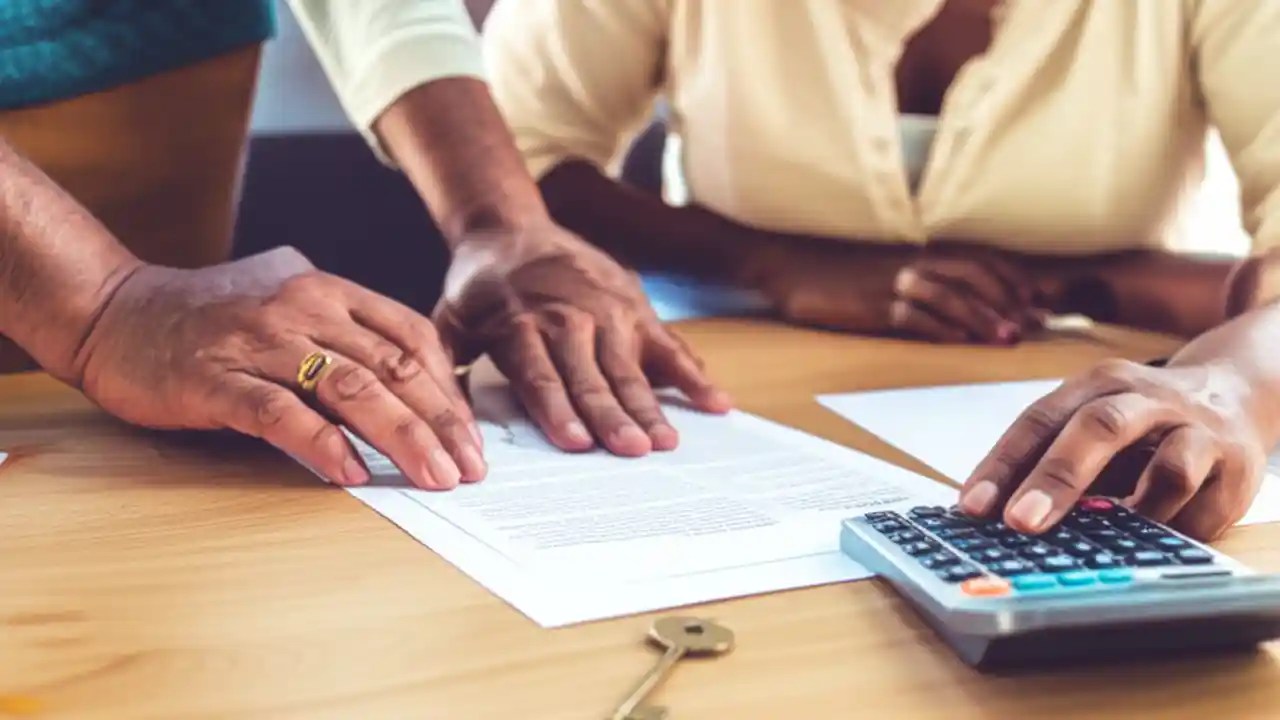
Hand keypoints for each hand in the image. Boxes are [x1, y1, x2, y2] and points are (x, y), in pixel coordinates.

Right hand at [73, 247, 482, 489]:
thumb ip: (344, 333)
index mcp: (328, 292)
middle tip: (472, 468)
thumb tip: (411, 383)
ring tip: (435, 477)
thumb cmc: (211, 318)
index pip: (411, 339)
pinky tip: (352, 474)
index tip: (473, 436)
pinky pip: (280, 413)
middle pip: (393, 368)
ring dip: (402, 437)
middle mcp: (302, 309)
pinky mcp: (216, 378)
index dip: (450, 391)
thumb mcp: (290, 305)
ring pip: (350, 389)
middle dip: (442, 423)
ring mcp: (259, 342)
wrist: (113, 310)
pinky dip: (321, 444)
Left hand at [434, 223, 731, 455]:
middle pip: (591, 376)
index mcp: (519, 325)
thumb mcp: (450, 320)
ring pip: (629, 367)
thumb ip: (447, 367)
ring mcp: (607, 312)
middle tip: (631, 451)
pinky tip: (716, 403)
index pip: (541, 375)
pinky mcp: (636, 308)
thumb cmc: (480, 288)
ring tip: (667, 442)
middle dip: (611, 415)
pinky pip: (668, 345)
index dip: (558, 409)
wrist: (514, 229)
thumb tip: (445, 424)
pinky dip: (693, 374)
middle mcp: (567, 318)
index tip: (575, 442)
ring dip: (649, 406)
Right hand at [756, 243, 1042, 343]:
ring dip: (982, 316)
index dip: (1014, 278)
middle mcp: (913, 262)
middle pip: (974, 275)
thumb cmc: (840, 271)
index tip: (1039, 300)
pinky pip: (914, 316)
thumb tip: (963, 299)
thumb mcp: (888, 267)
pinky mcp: (872, 305)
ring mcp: (892, 283)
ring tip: (1007, 338)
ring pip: (949, 296)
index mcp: (921, 252)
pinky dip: (941, 328)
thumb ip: (924, 277)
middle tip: (1035, 323)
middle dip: (1008, 299)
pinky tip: (960, 342)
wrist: (791, 266)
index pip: (980, 259)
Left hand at [958, 359, 1267, 539]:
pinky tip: (1158, 536)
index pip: (1041, 419)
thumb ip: (1052, 460)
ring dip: (1135, 509)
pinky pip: (1205, 508)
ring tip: (1108, 535)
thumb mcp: (1092, 423)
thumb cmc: (1141, 422)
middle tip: (1021, 522)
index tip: (974, 505)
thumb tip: (1000, 517)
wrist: (1234, 392)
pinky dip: (1177, 528)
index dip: (1004, 463)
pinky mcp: (1236, 465)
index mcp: (1097, 383)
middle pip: (1100, 427)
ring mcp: (1196, 429)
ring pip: (1169, 469)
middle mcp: (1146, 399)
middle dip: (1056, 477)